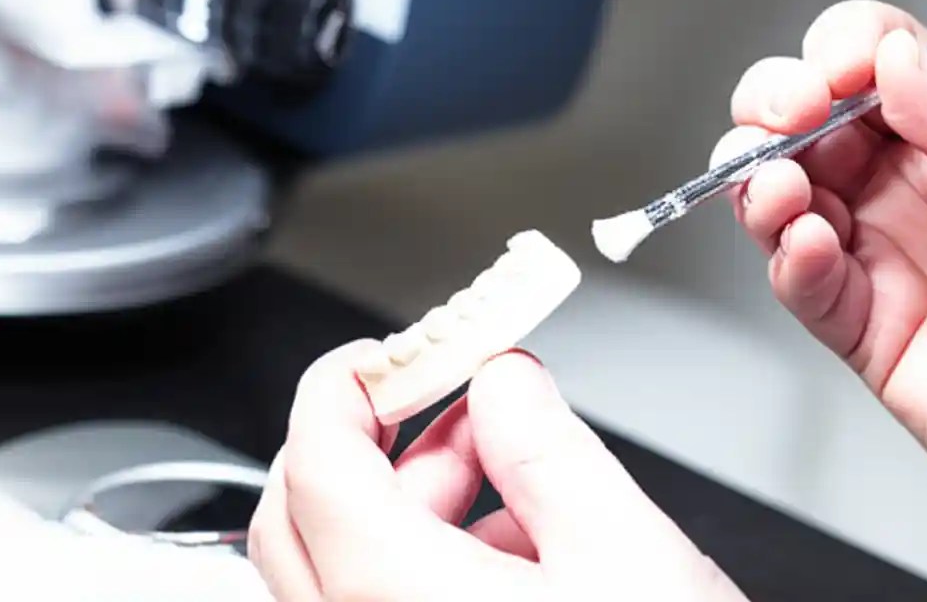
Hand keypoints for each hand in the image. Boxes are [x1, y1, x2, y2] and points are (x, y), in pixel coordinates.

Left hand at [247, 341, 745, 600]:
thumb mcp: (622, 550)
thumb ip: (546, 444)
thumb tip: (504, 379)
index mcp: (392, 599)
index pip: (315, 455)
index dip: (348, 382)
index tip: (394, 349)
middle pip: (304, 512)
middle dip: (380, 442)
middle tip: (462, 406)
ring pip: (339, 567)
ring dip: (409, 504)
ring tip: (512, 480)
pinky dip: (423, 566)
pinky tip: (517, 558)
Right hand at [714, 0, 926, 597]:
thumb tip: (897, 58)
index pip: (880, 68)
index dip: (843, 52)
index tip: (837, 67)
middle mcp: (912, 195)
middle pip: (808, 125)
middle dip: (774, 106)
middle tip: (784, 116)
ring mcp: (880, 261)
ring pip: (783, 200)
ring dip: (762, 183)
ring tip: (781, 188)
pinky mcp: (861, 331)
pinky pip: (803, 288)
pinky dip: (788, 262)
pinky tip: (806, 246)